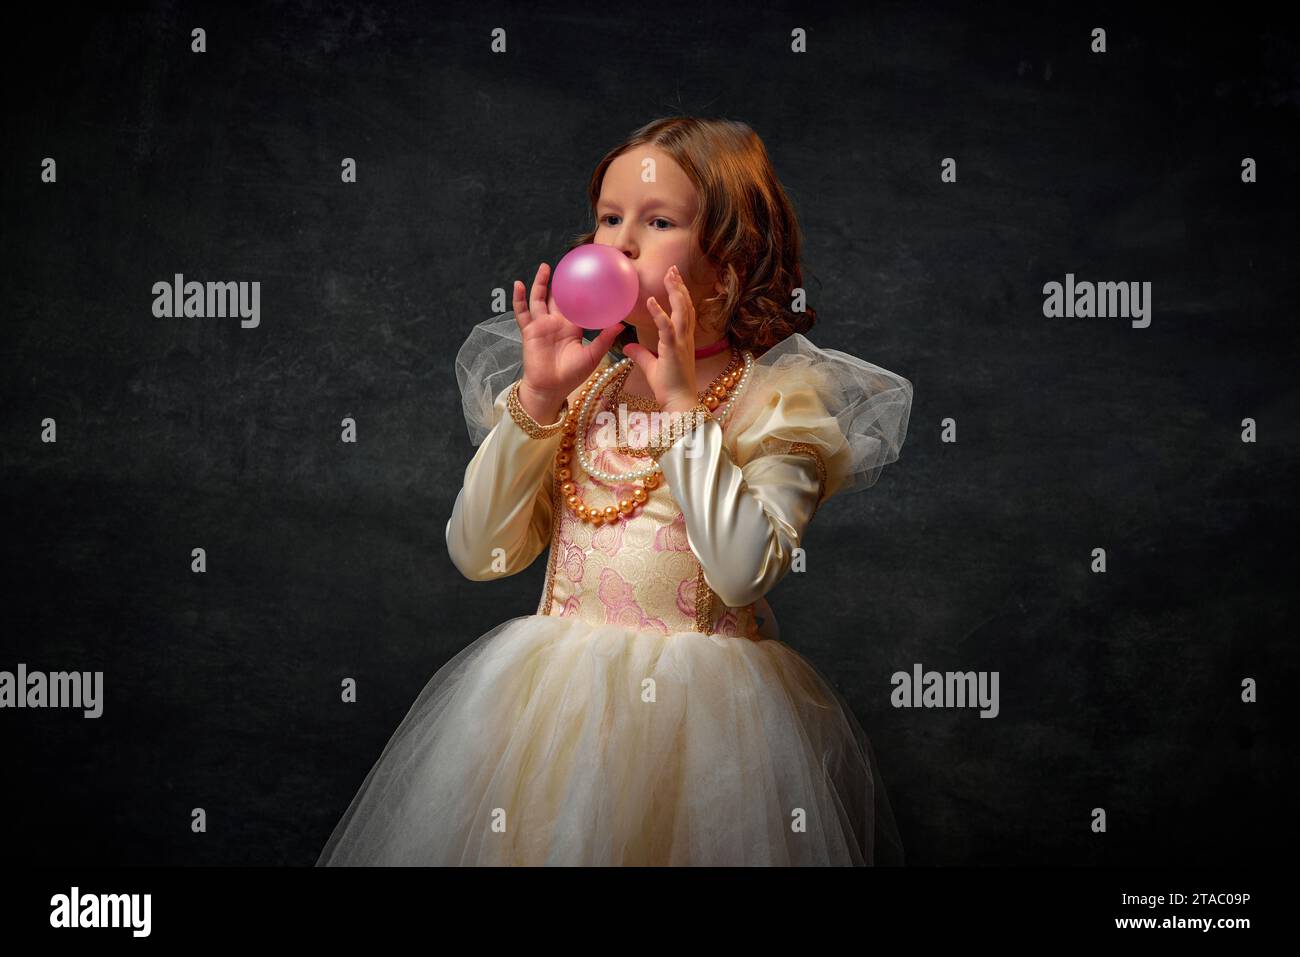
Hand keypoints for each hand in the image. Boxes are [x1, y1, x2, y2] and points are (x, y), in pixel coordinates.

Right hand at [513, 262, 624, 418]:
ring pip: (540, 299)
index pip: (577, 304)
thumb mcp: (592, 356)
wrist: (550, 389)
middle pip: (557, 297)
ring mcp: (542, 325)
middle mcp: (556, 323)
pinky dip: (519, 299)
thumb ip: (604, 339)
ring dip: (540, 283)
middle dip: (561, 281)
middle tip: (568, 262)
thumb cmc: (572, 376)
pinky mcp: (529, 330)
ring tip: (545, 266)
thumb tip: (621, 324)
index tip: (589, 274)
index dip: (582, 290)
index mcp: (572, 327)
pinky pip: (522, 312)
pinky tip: (518, 285)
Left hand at [623, 264, 699, 413]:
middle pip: (685, 305)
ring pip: (681, 311)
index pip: (684, 312)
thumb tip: (626, 345)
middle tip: (673, 269)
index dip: (680, 294)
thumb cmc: (669, 387)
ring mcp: (681, 343)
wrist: (679, 402)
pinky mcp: (673, 350)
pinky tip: (651, 301)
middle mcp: (685, 338)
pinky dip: (659, 312)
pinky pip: (666, 327)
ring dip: (675, 291)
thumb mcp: (651, 366)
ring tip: (669, 275)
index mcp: (682, 340)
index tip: (674, 279)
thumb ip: (640, 353)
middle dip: (680, 286)